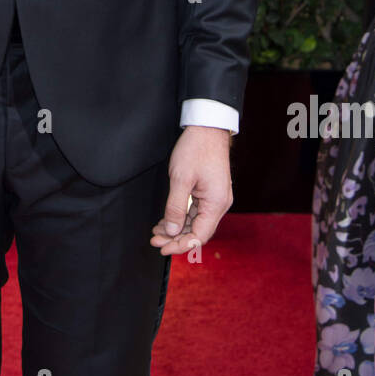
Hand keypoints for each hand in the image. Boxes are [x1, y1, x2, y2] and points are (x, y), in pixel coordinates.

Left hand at [150, 124, 231, 259]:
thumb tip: (171, 230)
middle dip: (176, 238)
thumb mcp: (181, 179)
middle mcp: (220, 204)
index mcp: (216, 203)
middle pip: (198, 231)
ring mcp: (216, 198)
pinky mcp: (210, 192)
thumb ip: (175, 208)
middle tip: (154, 239)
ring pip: (196, 222)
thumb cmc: (196, 149)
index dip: (180, 245)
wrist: (207, 128)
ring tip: (157, 231)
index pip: (199, 235)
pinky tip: (166, 220)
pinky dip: (181, 217)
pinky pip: (196, 212)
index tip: (162, 247)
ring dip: (177, 228)